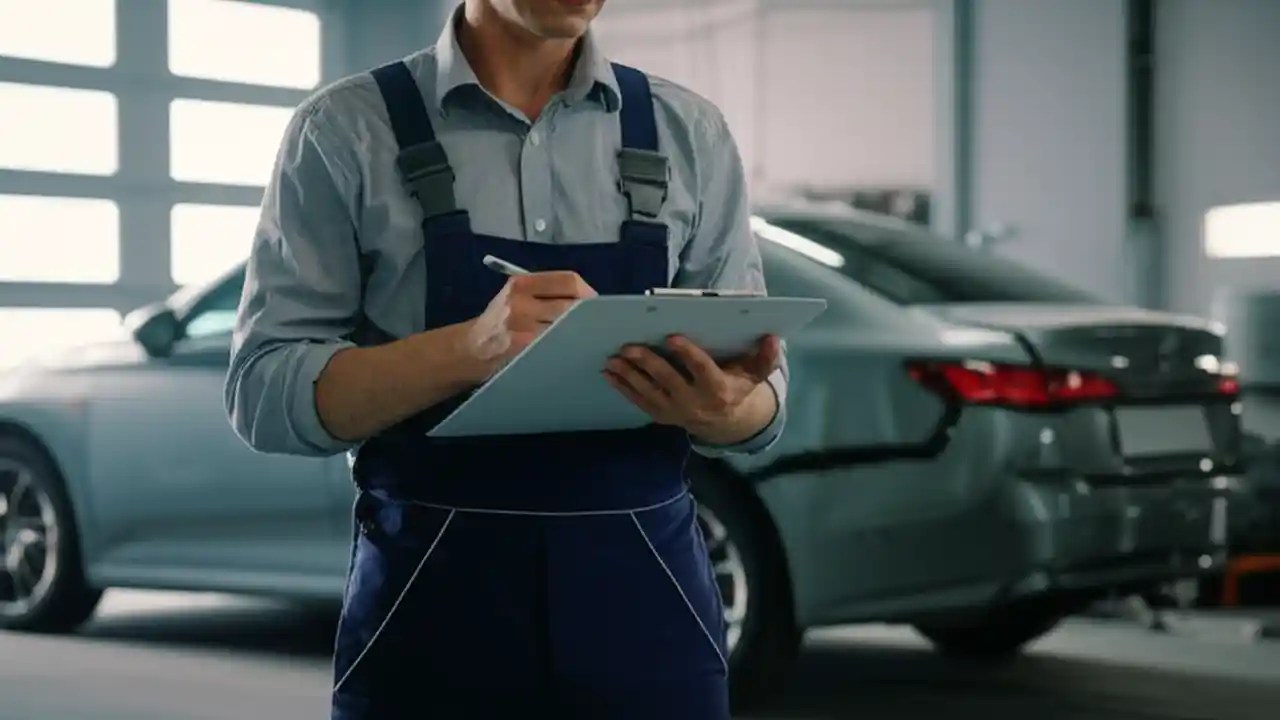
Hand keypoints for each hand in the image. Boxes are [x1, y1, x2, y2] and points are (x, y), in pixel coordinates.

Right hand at [463, 271, 596, 379]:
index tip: (594, 304)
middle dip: (587, 316)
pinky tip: (571, 352)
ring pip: (567, 329)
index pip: (568, 281)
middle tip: (594, 325)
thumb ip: (546, 292)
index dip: (587, 292)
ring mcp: (522, 331)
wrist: (469, 350)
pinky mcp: (524, 354)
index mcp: (521, 284)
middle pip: (572, 306)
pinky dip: (568, 349)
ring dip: (581, 335)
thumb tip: (588, 300)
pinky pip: (557, 349)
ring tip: (585, 339)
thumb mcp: (514, 296)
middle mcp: (521, 304)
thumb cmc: (499, 321)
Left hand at [603, 334, 780, 435]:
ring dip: (629, 375)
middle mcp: (695, 403)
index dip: (688, 354)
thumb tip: (773, 338)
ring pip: (649, 392)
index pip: (702, 370)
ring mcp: (675, 412)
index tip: (672, 337)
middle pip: (669, 381)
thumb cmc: (738, 386)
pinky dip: (623, 388)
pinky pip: (639, 402)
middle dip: (649, 363)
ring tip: (614, 358)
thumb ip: (764, 357)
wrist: (724, 421)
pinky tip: (609, 373)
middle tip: (630, 346)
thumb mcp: (755, 374)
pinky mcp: (660, 415)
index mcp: (718, 389)